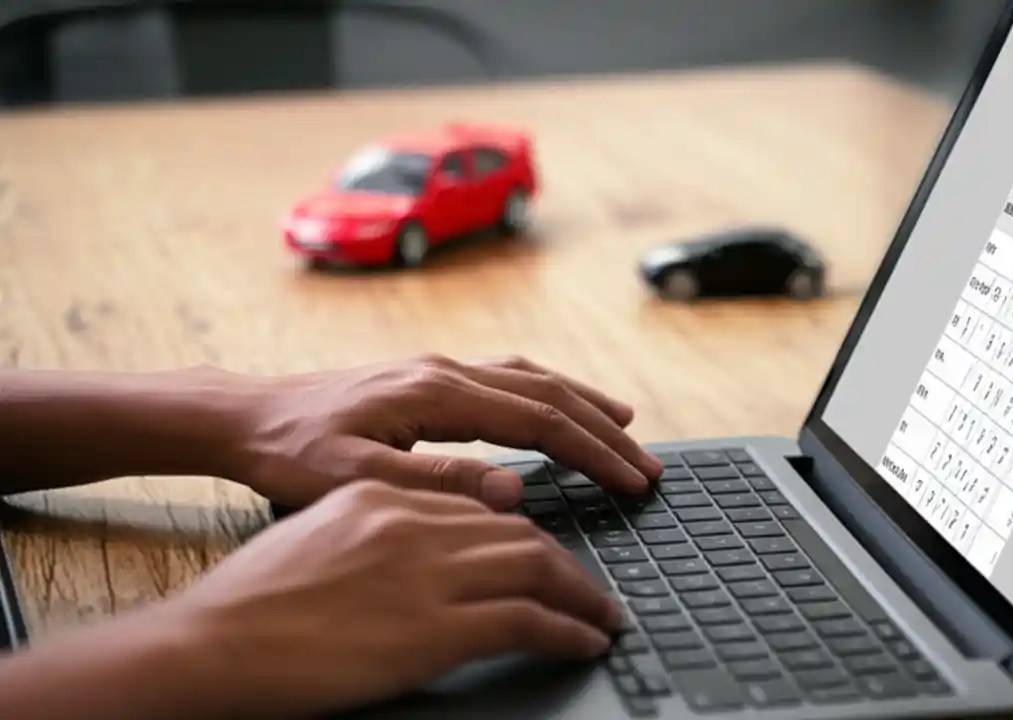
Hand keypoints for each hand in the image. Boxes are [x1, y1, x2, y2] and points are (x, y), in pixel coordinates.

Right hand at [168, 480, 622, 717]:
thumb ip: (382, 527)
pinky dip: (569, 631)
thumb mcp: (320, 535)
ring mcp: (426, 572)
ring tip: (604, 615)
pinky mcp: (434, 627)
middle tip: (599, 585)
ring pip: (537, 565)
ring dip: (583, 594)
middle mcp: (413, 521)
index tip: (552, 549)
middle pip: (522, 529)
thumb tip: (429, 541)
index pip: (481, 504)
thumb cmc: (250, 600)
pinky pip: (527, 621)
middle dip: (573, 558)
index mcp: (385, 495)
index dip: (529, 529)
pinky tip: (587, 642)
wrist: (208, 644)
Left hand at [235, 355, 662, 507]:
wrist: (246, 417)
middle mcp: (444, 370)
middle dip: (603, 429)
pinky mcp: (426, 377)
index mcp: (435, 392)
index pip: (540, 420)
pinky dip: (547, 391)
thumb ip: (437, 483)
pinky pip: (506, 377)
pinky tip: (556, 404)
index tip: (632, 479)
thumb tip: (514, 488)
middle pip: (548, 392)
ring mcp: (437, 368)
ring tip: (625, 425)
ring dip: (583, 401)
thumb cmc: (291, 452)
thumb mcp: (356, 480)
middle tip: (647, 464)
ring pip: (531, 376)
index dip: (594, 452)